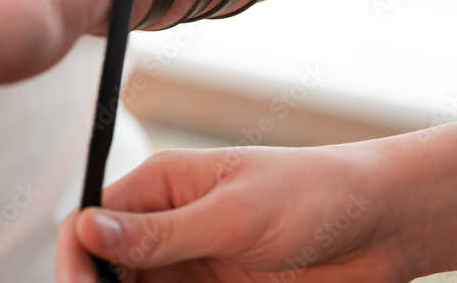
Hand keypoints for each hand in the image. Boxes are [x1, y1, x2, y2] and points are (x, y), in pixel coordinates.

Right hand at [57, 112, 456, 281]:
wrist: (380, 226)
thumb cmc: (313, 195)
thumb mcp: (234, 213)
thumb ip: (161, 232)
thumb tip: (87, 227)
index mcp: (163, 187)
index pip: (90, 222)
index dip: (76, 259)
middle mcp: (168, 227)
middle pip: (106, 269)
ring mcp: (190, 265)